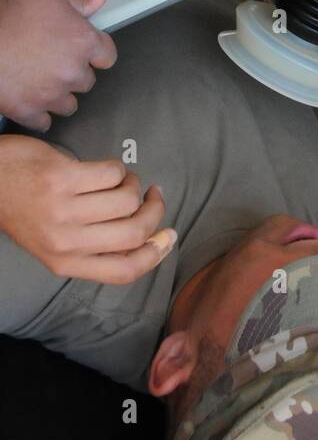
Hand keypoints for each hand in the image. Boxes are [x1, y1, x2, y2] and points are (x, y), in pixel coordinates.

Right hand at [0, 0, 117, 130]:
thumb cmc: (8, 11)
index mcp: (83, 42)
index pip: (108, 55)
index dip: (97, 50)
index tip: (87, 48)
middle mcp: (72, 72)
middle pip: (87, 81)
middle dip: (75, 71)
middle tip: (56, 58)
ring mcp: (50, 95)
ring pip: (68, 104)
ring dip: (60, 94)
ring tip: (44, 79)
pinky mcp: (27, 110)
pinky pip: (44, 122)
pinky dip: (39, 113)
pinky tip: (32, 100)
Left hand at [0, 137, 175, 283]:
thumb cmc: (26, 209)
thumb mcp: (54, 243)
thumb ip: (94, 247)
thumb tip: (151, 237)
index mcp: (65, 263)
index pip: (123, 271)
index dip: (156, 255)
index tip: (169, 236)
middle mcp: (64, 241)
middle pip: (133, 233)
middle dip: (154, 210)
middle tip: (154, 196)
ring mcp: (63, 210)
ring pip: (127, 199)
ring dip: (133, 184)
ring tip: (121, 180)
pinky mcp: (63, 178)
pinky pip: (112, 173)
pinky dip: (117, 168)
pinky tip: (105, 170)